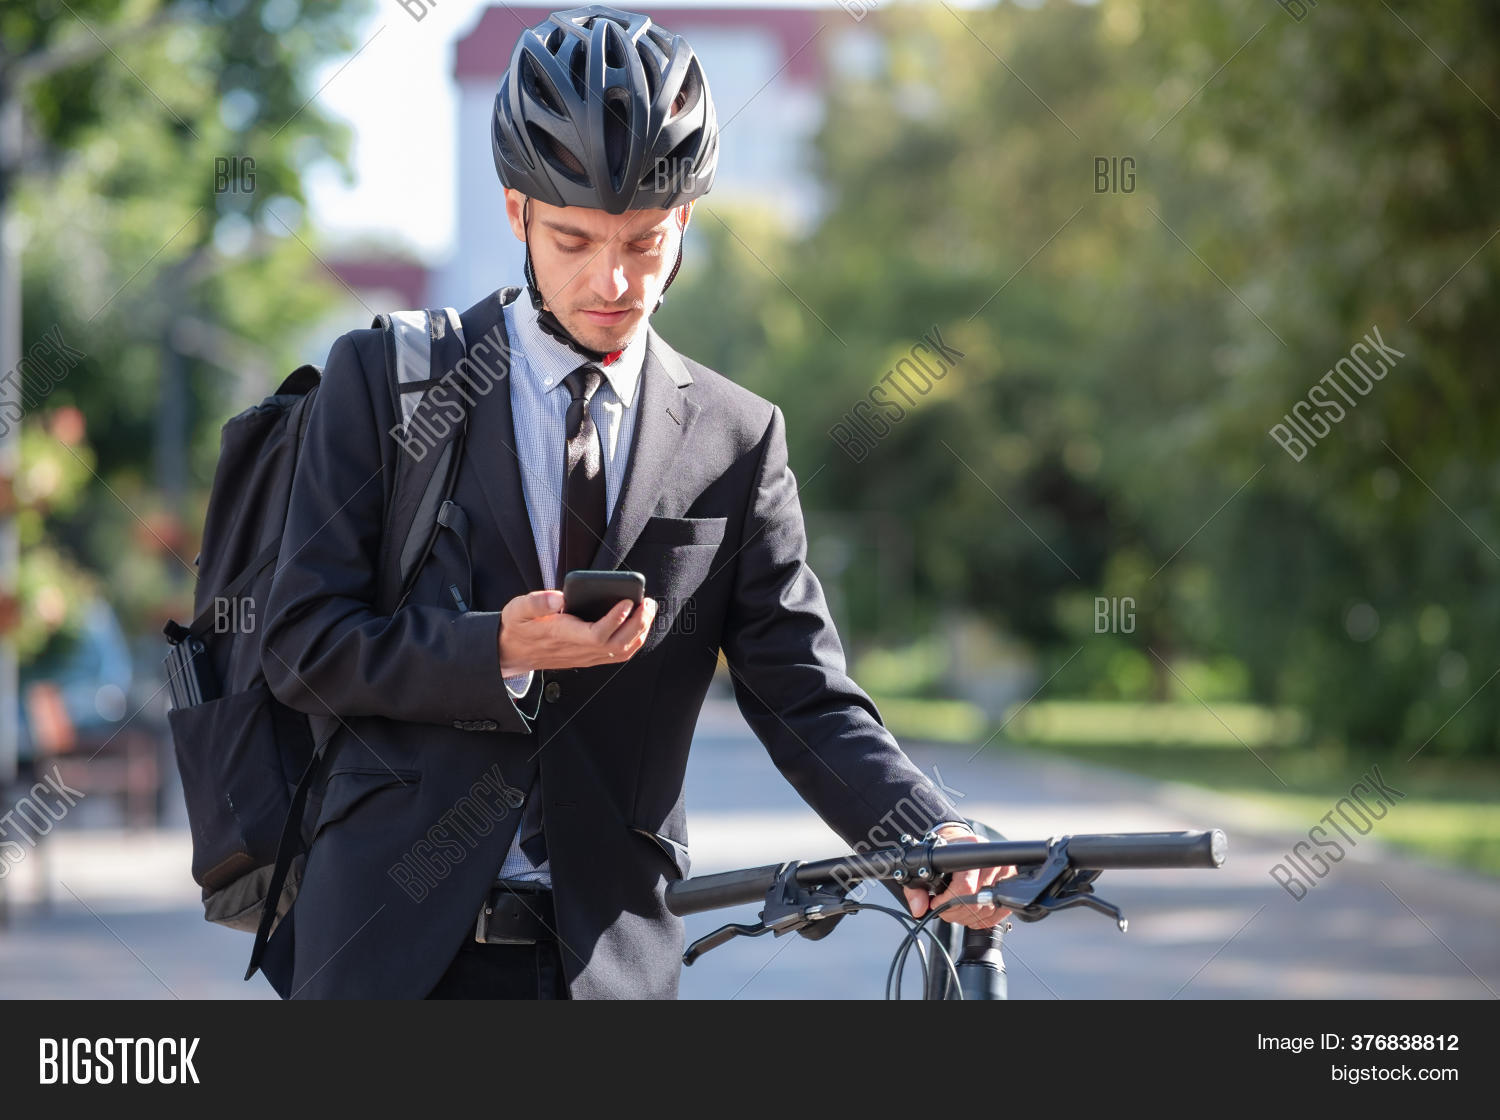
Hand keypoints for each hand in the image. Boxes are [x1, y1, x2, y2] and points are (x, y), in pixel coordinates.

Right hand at [498, 590, 657, 675]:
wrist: (513, 652)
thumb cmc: (518, 627)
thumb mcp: (517, 609)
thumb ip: (536, 602)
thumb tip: (558, 597)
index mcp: (561, 635)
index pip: (596, 634)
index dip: (615, 620)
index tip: (627, 602)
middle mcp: (577, 649)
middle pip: (616, 644)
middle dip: (637, 624)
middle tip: (647, 603)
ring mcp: (585, 656)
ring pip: (621, 652)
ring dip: (639, 632)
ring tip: (648, 610)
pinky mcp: (589, 657)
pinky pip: (617, 654)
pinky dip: (634, 640)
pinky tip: (639, 624)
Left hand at [903, 827, 1016, 928]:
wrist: (961, 843)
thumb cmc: (946, 853)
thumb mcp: (927, 865)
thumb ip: (917, 887)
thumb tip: (918, 908)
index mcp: (973, 850)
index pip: (965, 886)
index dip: (948, 901)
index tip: (936, 902)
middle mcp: (992, 862)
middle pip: (974, 903)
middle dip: (953, 912)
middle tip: (942, 908)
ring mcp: (1005, 874)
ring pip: (985, 911)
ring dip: (965, 917)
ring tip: (954, 909)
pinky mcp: (1010, 886)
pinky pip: (996, 914)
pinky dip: (980, 919)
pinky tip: (968, 912)